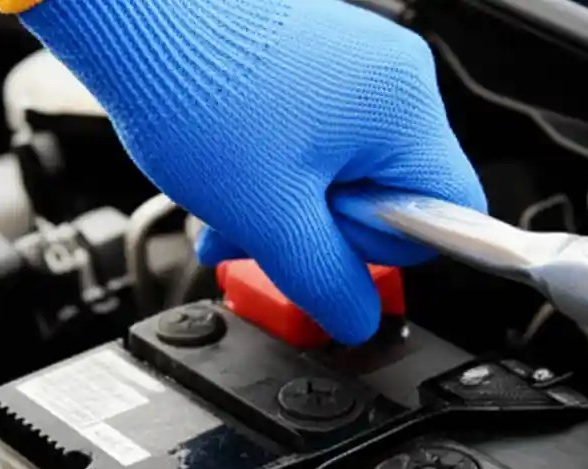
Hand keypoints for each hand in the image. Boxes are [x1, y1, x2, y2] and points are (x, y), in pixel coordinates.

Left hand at [18, 0, 486, 343]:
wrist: (135, 17)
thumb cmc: (199, 86)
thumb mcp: (271, 217)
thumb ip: (326, 282)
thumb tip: (357, 318)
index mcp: (405, 107)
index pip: (451, 213)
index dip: (389, 252)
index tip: (333, 252)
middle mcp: (392, 76)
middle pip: (392, 197)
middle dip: (326, 230)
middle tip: (270, 227)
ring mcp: (354, 64)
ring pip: (346, 175)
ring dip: (292, 209)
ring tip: (235, 209)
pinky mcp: (315, 63)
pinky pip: (318, 144)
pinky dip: (277, 175)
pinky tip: (232, 184)